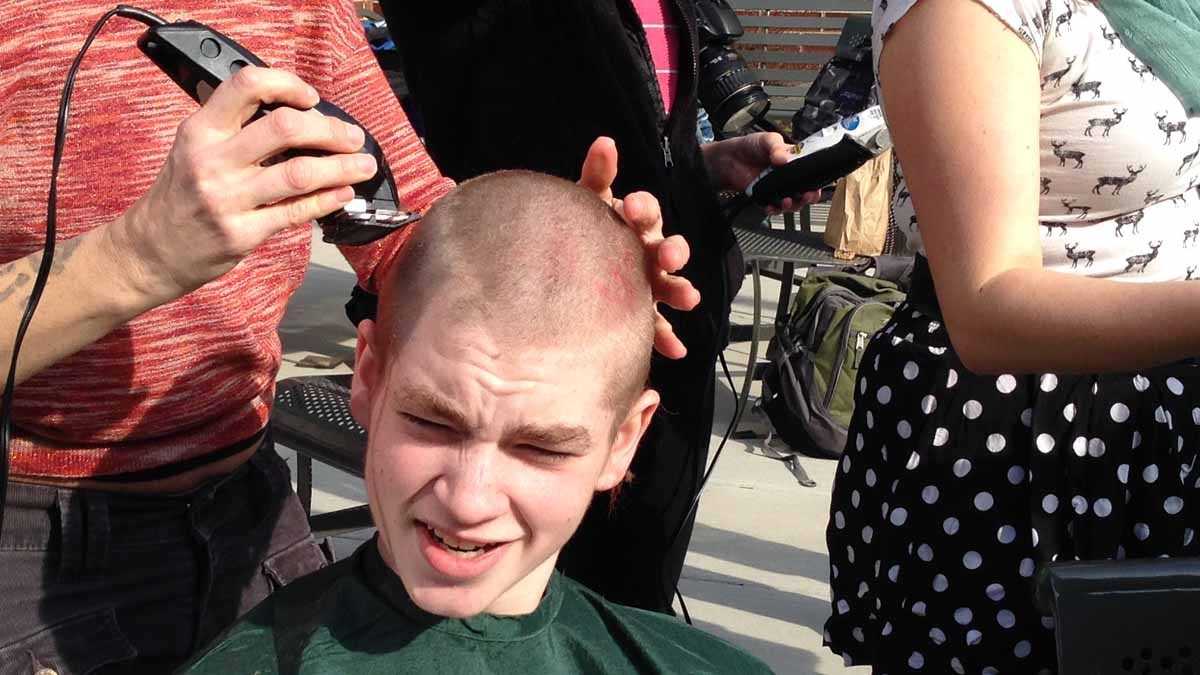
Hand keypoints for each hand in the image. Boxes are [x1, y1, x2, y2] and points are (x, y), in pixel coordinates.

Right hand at [109, 66, 375, 304]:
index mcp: (200, 130)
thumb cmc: (180, 196)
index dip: (287, 84)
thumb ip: (234, 128)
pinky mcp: (241, 233)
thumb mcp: (193, 149)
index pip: (246, 86)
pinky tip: (344, 192)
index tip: (311, 96)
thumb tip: (298, 113)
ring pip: (300, 173)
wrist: (150, 251)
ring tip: (363, 166)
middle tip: (353, 137)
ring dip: (342, 167)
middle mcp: (212, 160)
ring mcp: (227, 199)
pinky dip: (328, 199)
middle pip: (285, 128)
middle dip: (331, 130)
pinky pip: (296, 212)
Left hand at [578, 137, 699, 358]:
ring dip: (679, 290)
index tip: (631, 207)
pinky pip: (656, 326)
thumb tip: (605, 142)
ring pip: (668, 285)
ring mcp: (647, 282)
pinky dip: (666, 338)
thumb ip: (597, 173)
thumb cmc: (585, 226)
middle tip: (668, 255)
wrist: (568, 264)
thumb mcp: (587, 199)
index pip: (644, 211)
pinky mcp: (640, 311)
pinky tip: (674, 350)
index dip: (642, 209)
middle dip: (672, 251)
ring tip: (688, 298)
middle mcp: (646, 251)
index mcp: (635, 223)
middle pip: (666, 248)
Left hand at [701, 132, 821, 213]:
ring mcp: (778, 189)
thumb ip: (777, 147)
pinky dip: (774, 209)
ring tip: (788, 201)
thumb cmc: (749, 146)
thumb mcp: (767, 140)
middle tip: (807, 195)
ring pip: (792, 203)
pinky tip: (772, 206)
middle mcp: (788, 178)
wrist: (729, 158)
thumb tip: (784, 158)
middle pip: (806, 192)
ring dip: (793, 205)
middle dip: (810, 197)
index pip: (812, 173)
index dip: (818, 180)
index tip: (818, 183)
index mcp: (794, 162)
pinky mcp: (766, 197)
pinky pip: (774, 208)